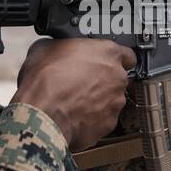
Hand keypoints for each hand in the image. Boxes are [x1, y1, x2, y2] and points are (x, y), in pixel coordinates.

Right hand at [12, 38, 134, 151]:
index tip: (105, 62)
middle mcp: (117, 76)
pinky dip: (94, 117)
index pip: (127, 54)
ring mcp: (116, 101)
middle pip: (118, 77)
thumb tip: (57, 50)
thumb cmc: (45, 81)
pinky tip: (76, 115)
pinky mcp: (110, 123)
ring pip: (112, 99)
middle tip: (83, 81)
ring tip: (76, 101)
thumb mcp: (46, 48)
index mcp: (107, 52)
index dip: (114, 59)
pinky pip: (105, 118)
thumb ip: (62, 47)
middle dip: (103, 80)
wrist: (42, 114)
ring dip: (99, 99)